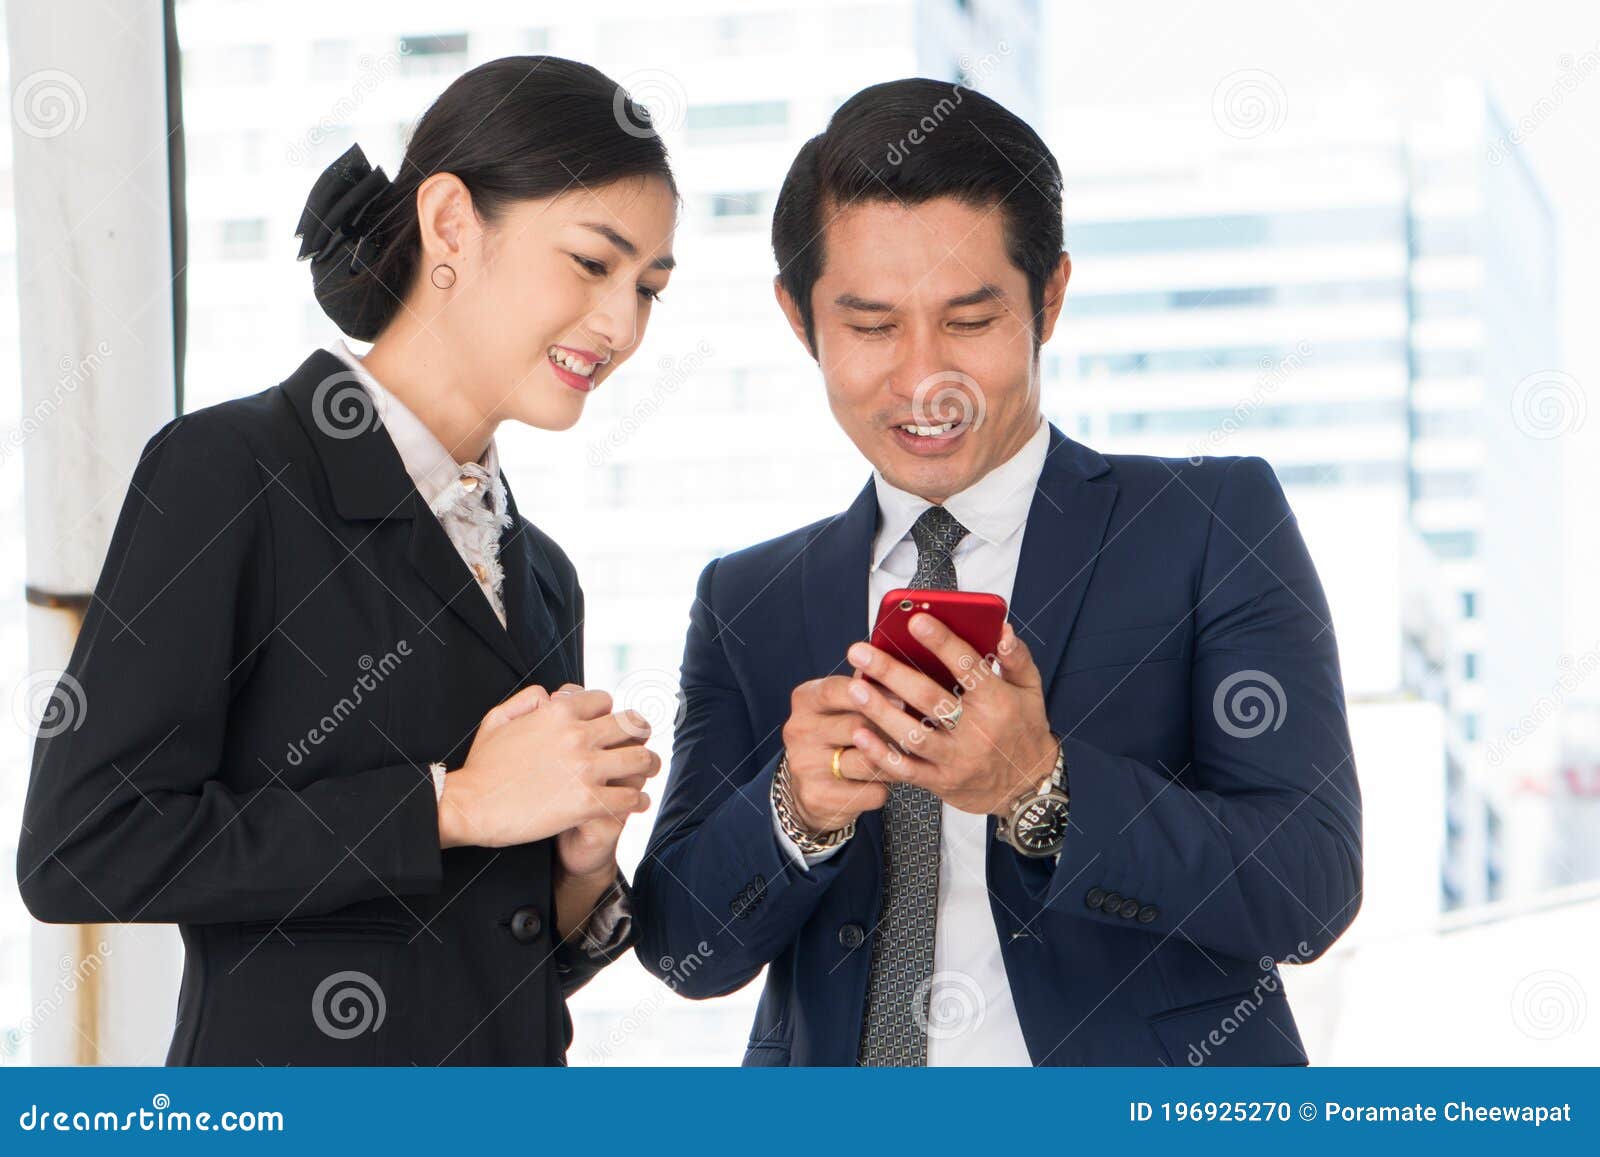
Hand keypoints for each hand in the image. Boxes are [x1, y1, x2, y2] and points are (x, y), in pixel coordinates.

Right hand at [438, 683, 659, 849]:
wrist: (470, 806)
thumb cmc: (481, 767)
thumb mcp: (497, 719)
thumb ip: (527, 699)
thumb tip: (551, 693)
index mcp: (558, 712)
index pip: (605, 702)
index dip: (608, 714)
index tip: (611, 728)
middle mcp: (578, 735)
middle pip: (631, 725)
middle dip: (640, 734)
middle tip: (642, 745)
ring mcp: (585, 769)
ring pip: (640, 759)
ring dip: (648, 765)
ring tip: (648, 771)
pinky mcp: (588, 802)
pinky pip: (629, 797)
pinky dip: (637, 801)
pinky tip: (636, 804)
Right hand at [780, 675, 890, 833]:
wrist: (813, 788)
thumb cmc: (838, 736)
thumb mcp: (843, 706)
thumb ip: (867, 686)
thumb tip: (901, 664)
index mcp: (805, 700)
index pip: (839, 689)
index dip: (875, 692)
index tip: (902, 697)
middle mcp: (798, 730)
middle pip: (858, 725)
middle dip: (891, 729)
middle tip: (914, 732)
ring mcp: (805, 765)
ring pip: (868, 761)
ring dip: (893, 761)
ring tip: (905, 757)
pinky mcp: (818, 796)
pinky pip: (871, 791)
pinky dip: (885, 787)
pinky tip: (883, 782)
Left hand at [842, 616, 1057, 816]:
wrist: (1028, 788)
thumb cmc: (1024, 729)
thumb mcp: (1030, 690)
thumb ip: (1016, 657)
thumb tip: (1002, 628)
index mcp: (997, 702)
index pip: (968, 666)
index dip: (942, 642)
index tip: (915, 619)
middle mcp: (976, 731)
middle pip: (928, 697)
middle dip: (891, 672)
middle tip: (860, 651)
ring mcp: (957, 759)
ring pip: (913, 734)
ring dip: (880, 711)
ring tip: (855, 687)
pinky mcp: (941, 782)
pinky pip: (906, 770)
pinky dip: (881, 754)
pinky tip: (859, 734)